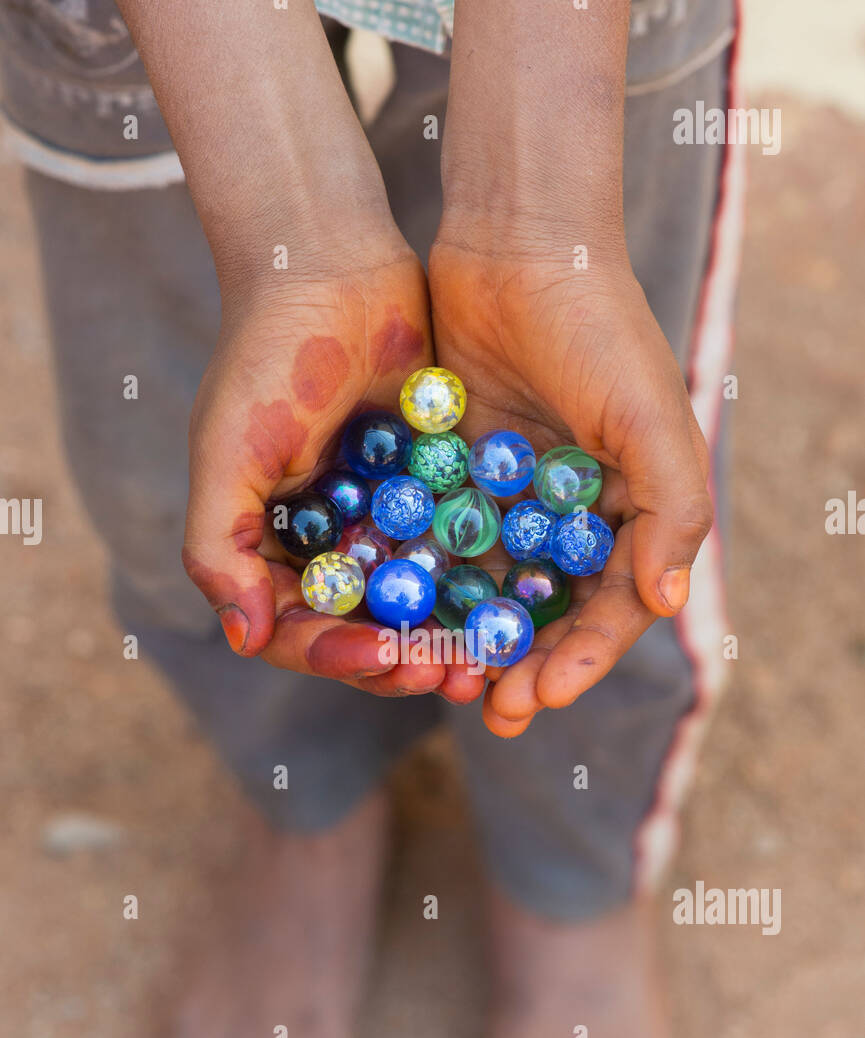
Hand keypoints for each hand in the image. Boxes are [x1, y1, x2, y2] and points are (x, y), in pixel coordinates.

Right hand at [183, 247, 483, 703]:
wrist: (331, 269)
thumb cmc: (265, 359)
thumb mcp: (227, 454)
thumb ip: (221, 548)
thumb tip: (243, 641)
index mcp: (273, 553)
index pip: (300, 633)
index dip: (339, 656)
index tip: (383, 657)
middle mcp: (328, 551)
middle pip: (366, 633)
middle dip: (406, 662)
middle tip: (452, 675)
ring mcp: (383, 527)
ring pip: (419, 606)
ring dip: (450, 639)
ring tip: (489, 661)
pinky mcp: (434, 497)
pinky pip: (459, 555)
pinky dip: (481, 585)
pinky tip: (516, 605)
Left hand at [428, 238, 713, 735]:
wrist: (519, 244)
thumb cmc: (600, 327)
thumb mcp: (649, 413)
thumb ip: (670, 506)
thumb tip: (667, 603)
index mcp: (630, 510)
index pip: (614, 607)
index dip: (584, 659)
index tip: (542, 695)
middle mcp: (572, 516)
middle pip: (551, 614)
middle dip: (525, 667)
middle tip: (494, 711)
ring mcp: (513, 500)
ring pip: (493, 592)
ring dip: (473, 643)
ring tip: (447, 685)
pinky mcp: (458, 477)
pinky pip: (445, 547)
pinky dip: (432, 588)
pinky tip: (405, 624)